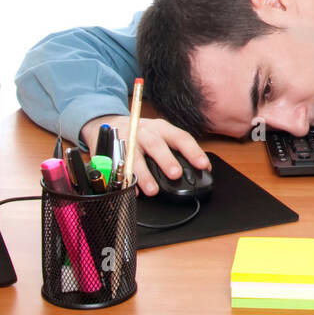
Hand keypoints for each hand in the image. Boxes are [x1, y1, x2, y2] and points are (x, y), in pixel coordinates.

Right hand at [80, 114, 209, 196]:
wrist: (110, 124)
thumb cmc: (143, 134)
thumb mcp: (161, 135)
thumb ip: (177, 150)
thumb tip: (201, 169)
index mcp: (162, 128)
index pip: (180, 137)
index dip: (193, 151)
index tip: (203, 165)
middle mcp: (145, 132)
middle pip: (156, 144)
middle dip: (166, 160)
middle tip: (175, 175)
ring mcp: (128, 141)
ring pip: (135, 156)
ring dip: (145, 174)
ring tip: (153, 190)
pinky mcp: (113, 151)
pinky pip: (119, 166)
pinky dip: (126, 180)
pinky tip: (133, 191)